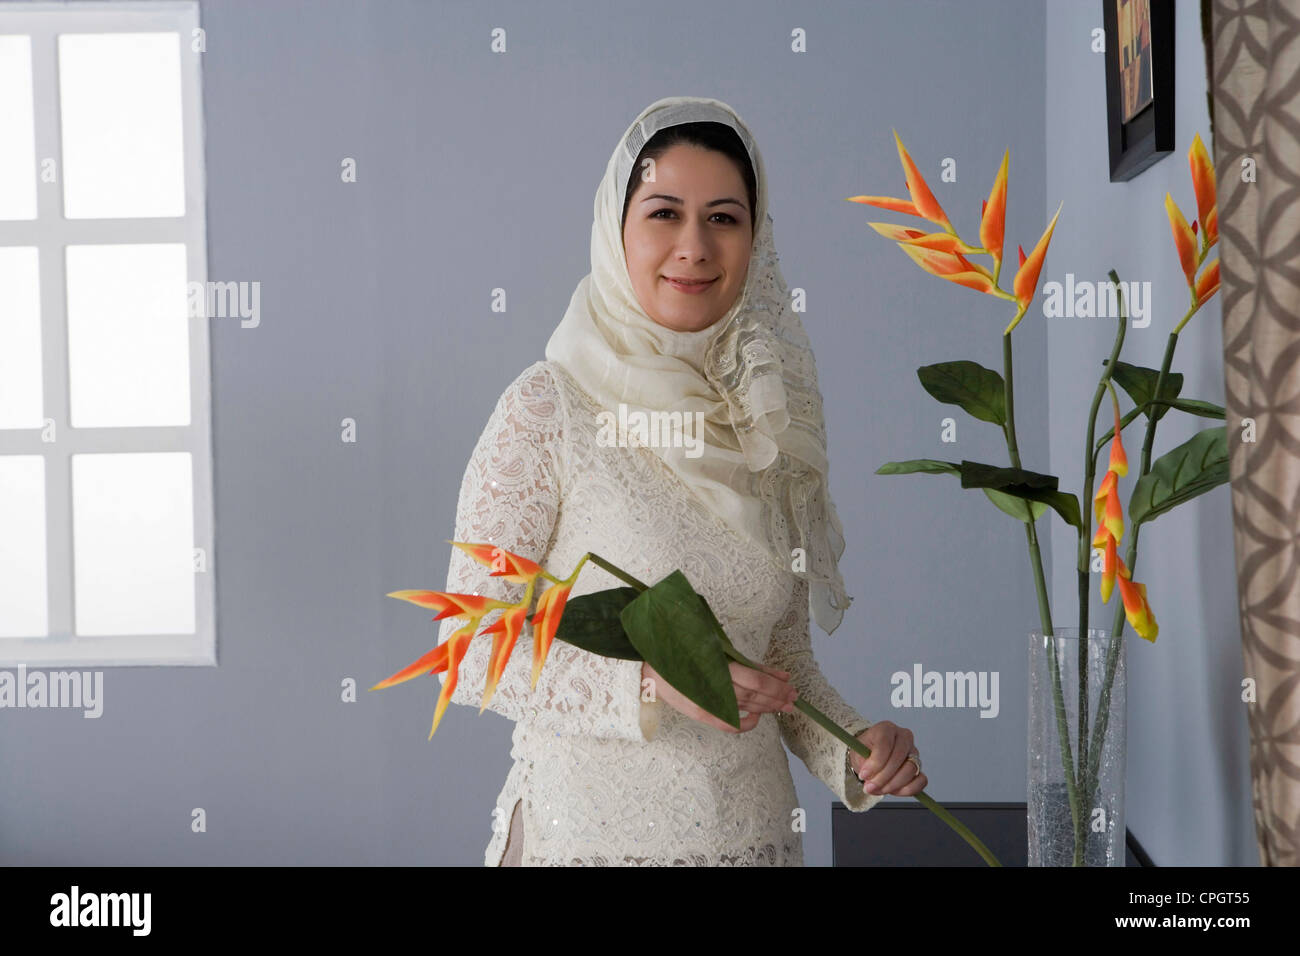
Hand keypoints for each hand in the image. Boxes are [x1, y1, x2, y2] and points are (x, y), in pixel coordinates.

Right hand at [641, 659, 796, 733]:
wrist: (650, 670)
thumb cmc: (682, 652)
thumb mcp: (713, 648)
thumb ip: (739, 660)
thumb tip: (769, 671)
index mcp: (720, 666)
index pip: (757, 679)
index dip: (776, 683)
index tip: (790, 684)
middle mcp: (718, 685)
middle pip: (757, 694)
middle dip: (778, 696)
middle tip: (794, 698)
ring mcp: (711, 702)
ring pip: (747, 707)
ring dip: (768, 706)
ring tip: (784, 705)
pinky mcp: (703, 714)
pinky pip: (730, 724)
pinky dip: (745, 723)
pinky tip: (756, 719)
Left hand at [849, 721, 927, 796]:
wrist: (869, 758)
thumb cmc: (864, 753)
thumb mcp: (858, 755)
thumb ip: (864, 765)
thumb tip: (870, 778)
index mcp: (886, 728)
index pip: (885, 744)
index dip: (875, 762)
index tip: (864, 775)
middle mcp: (904, 737)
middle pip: (898, 757)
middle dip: (883, 776)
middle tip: (870, 786)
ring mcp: (914, 752)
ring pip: (910, 770)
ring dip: (893, 784)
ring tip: (878, 789)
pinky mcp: (919, 767)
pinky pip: (921, 781)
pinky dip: (907, 789)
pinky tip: (893, 791)